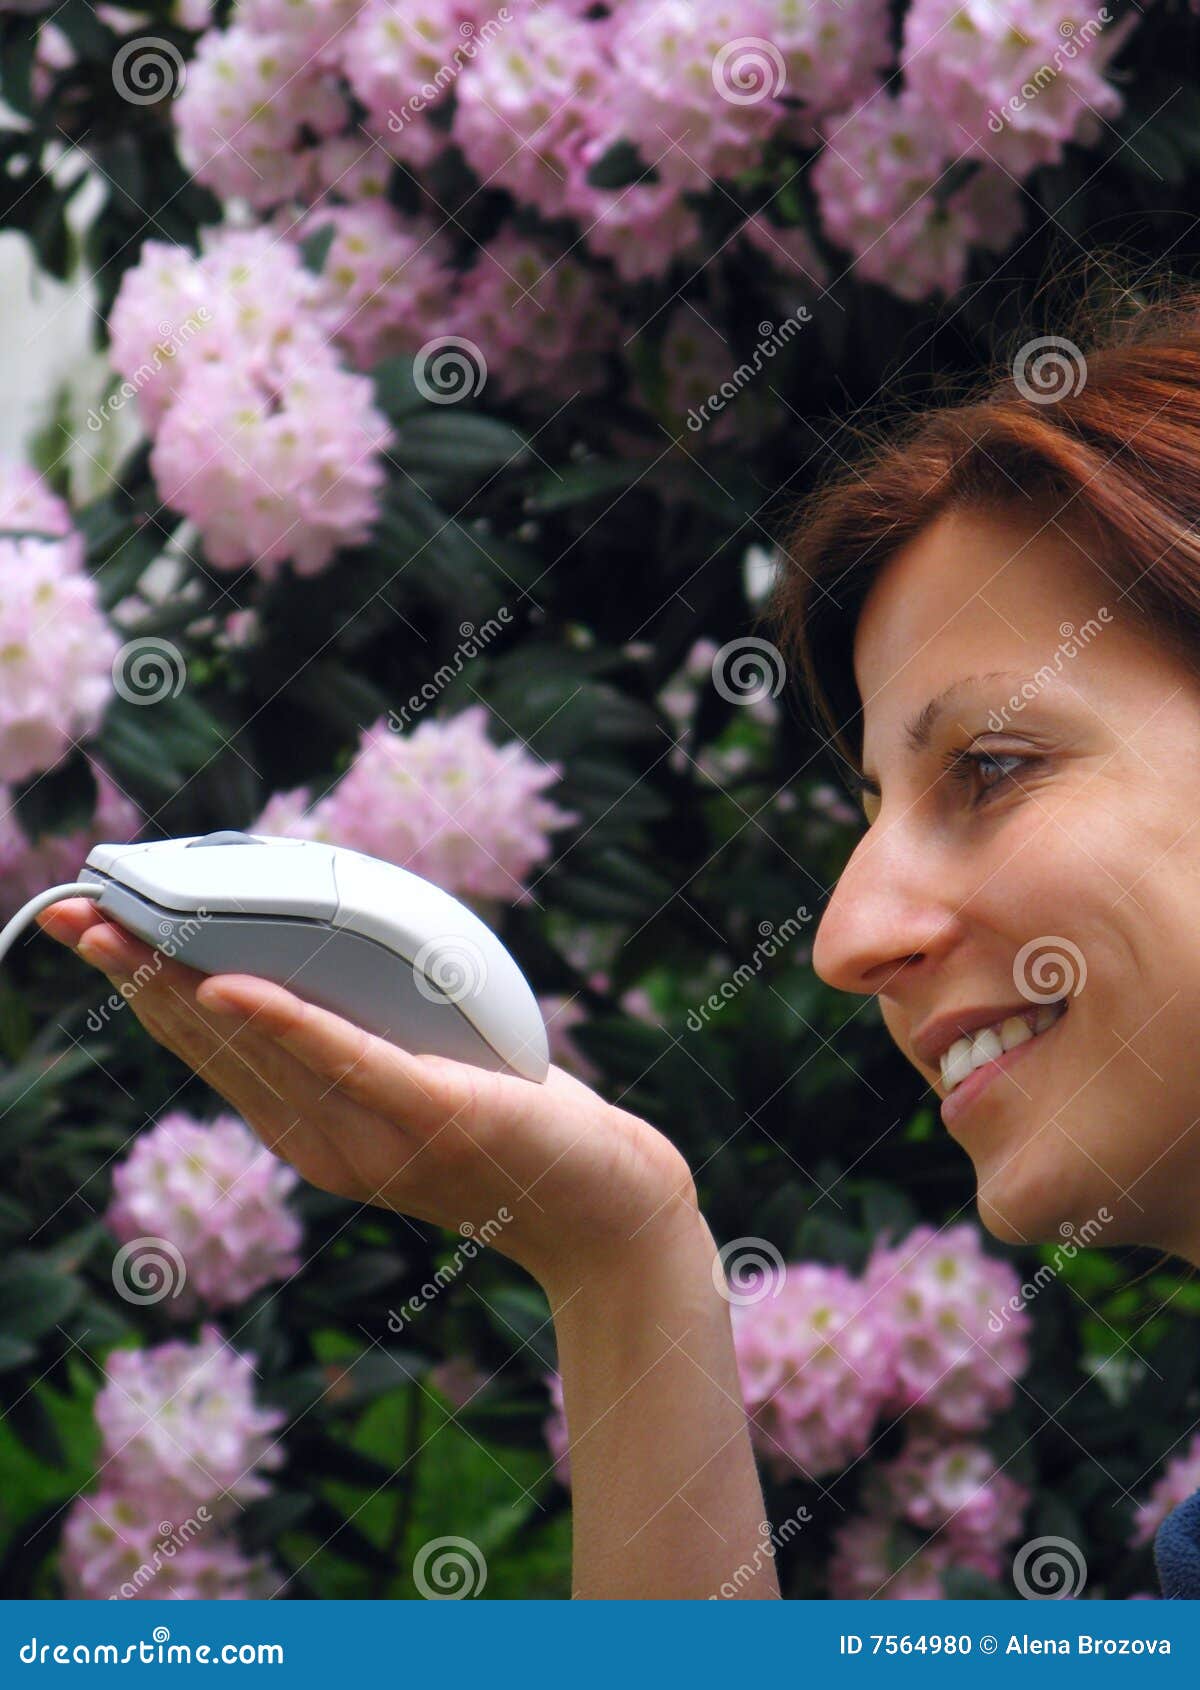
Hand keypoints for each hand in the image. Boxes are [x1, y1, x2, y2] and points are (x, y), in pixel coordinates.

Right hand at [35, 899, 697, 1288]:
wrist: (607, 1203)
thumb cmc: (517, 1125)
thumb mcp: (419, 1072)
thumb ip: (360, 1031)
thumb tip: (314, 948)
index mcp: (313, 1129)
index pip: (211, 1052)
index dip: (146, 992)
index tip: (93, 931)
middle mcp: (325, 1141)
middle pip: (213, 1047)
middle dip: (138, 978)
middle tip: (73, 914)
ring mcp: (375, 1134)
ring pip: (261, 1051)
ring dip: (185, 987)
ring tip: (123, 933)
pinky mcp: (433, 1114)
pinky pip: (347, 1060)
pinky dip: (285, 1023)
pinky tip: (231, 986)